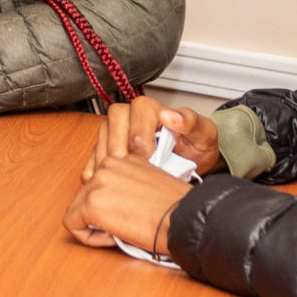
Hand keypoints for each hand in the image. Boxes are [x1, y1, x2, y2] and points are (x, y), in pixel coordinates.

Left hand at [64, 150, 196, 256]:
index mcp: (124, 158)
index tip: (129, 214)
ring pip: (77, 209)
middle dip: (99, 216)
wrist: (185, 219)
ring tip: (121, 231)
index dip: (110, 204)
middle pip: (85, 195)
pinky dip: (87, 237)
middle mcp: (108, 164)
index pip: (99, 183)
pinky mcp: (92, 203)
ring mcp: (98, 182)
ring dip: (94, 225)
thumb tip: (114, 202)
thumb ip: (128, 185)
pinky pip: (72, 224)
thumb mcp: (151, 183)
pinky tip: (111, 238)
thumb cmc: (177, 209)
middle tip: (124, 226)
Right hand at [85, 96, 225, 181]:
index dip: (143, 152)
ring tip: (124, 184)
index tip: (154, 165)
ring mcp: (113, 132)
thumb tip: (169, 115)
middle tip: (136, 176)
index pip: (135, 132)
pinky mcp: (105, 148)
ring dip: (109, 168)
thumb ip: (191, 121)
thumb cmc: (196, 145)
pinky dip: (96, 175)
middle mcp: (126, 116)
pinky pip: (93, 159)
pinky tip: (108, 187)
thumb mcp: (203, 132)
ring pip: (100, 147)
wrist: (193, 161)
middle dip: (123, 160)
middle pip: (111, 136)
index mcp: (146, 108)